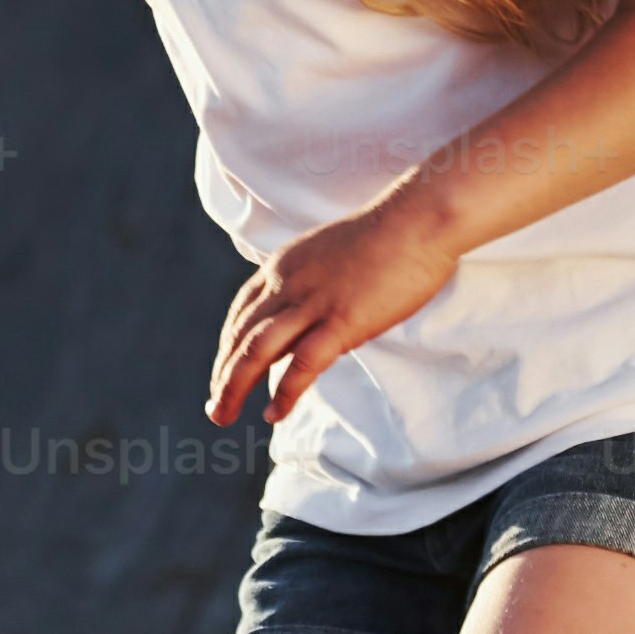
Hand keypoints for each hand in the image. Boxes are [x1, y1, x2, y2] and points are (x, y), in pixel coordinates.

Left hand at [208, 198, 466, 426]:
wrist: (420, 218)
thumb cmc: (389, 236)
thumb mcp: (332, 255)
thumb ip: (313, 284)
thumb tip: (311, 317)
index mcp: (283, 265)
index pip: (241, 312)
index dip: (227, 347)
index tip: (224, 372)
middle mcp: (287, 283)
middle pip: (240, 335)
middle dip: (223, 374)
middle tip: (215, 408)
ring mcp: (313, 302)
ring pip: (256, 351)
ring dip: (233, 387)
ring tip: (223, 415)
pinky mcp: (342, 321)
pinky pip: (302, 364)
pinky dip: (283, 393)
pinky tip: (274, 414)